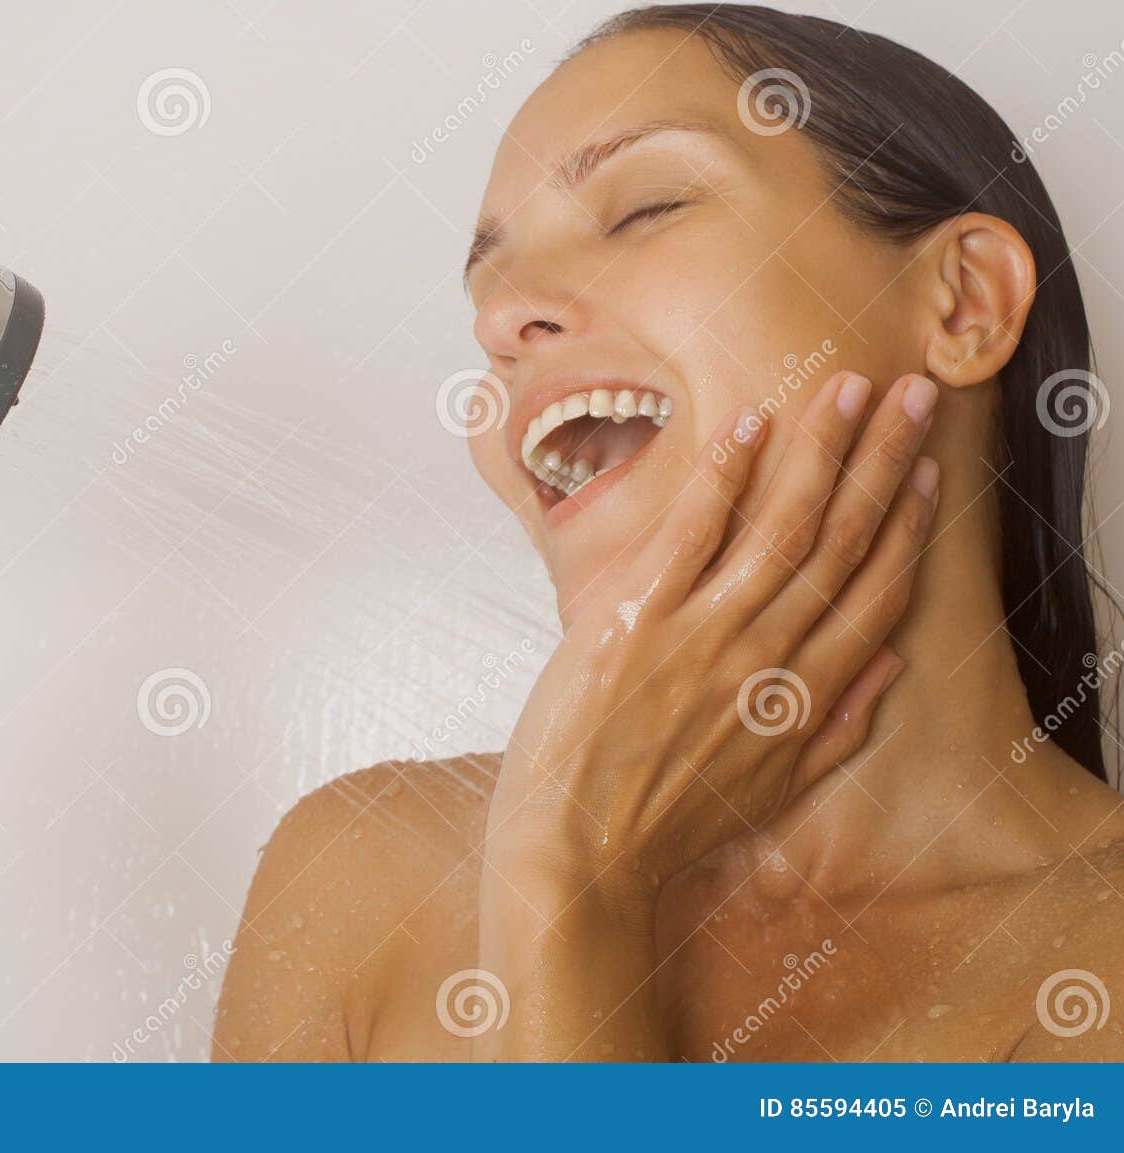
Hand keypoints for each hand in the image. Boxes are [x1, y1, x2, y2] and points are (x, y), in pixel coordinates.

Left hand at [488, 371, 939, 913]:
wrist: (579, 851)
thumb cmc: (668, 825)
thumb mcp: (774, 793)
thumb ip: (840, 727)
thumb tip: (893, 663)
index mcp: (803, 698)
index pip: (875, 594)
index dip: (905, 527)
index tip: (926, 474)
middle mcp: (765, 656)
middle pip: (841, 541)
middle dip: (882, 461)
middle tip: (912, 396)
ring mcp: (702, 634)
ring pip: (781, 525)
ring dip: (820, 449)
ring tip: (848, 388)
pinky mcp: (637, 620)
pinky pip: (692, 533)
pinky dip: (725, 477)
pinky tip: (753, 426)